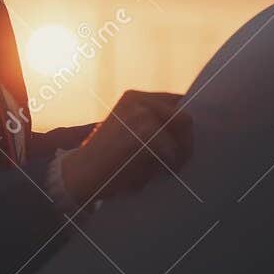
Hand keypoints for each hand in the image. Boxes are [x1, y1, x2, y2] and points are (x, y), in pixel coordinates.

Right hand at [60, 91, 192, 204]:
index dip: (185, 127)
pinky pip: (173, 152)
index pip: (178, 103)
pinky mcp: (143, 133)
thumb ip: (155, 126)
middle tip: (174, 165)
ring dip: (179, 156)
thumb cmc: (109, 161)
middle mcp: (138, 100)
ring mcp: (140, 114)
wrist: (81, 175)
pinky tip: (151, 175)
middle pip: (186, 119)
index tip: (185, 145)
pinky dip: (168, 166)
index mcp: (134, 97)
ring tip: (162, 171)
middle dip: (186, 144)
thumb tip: (192, 129)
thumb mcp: (130, 134)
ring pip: (184, 134)